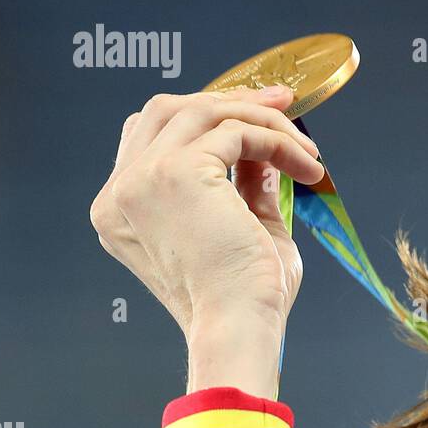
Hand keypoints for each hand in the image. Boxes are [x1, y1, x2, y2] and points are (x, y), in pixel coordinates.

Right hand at [89, 85, 324, 352]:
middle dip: (231, 100)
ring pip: (202, 111)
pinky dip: (277, 141)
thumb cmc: (244, 296)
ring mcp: (141, 179)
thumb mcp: (240, 225)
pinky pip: (236, 131)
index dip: (206, 115)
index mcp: (123, 210)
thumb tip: (260, 145)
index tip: (258, 113)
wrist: (240, 326)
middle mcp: (121, 191)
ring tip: (305, 149)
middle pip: (168, 110)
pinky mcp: (175, 172)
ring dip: (262, 120)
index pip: (153, 134)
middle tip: (284, 103)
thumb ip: (242, 182)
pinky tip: (307, 166)